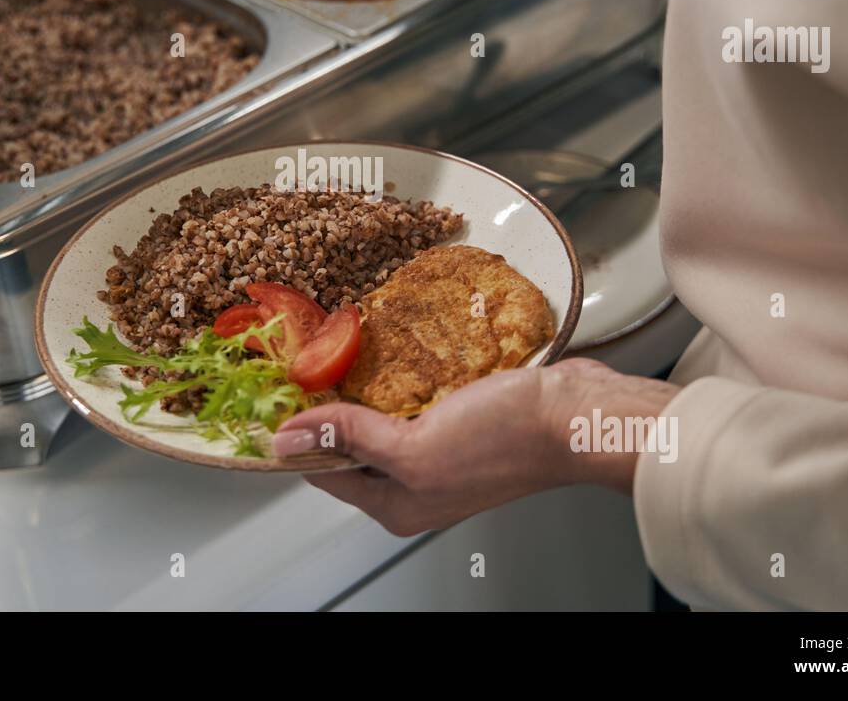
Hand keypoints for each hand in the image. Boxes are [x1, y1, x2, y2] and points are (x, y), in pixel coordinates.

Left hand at [271, 358, 678, 535]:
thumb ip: (350, 439)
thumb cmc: (507, 439)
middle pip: (348, 439)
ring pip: (378, 411)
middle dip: (325, 401)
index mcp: (397, 503)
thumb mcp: (414, 446)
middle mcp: (414, 481)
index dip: (295, 432)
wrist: (576, 413)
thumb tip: (288, 438)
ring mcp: (437, 446)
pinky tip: (385, 346)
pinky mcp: (459, 414)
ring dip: (359, 380)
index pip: (322, 470)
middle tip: (303, 356)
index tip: (271, 391)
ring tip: (337, 345)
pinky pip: (411, 392)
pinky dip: (396, 371)